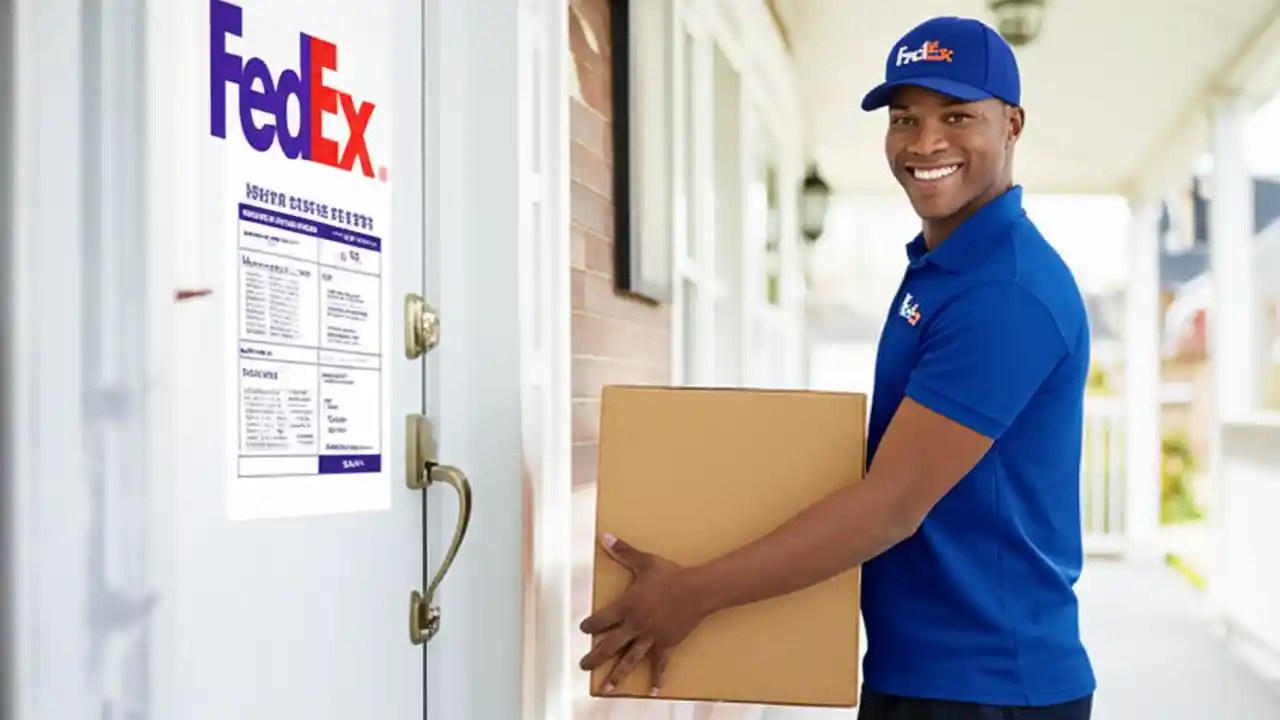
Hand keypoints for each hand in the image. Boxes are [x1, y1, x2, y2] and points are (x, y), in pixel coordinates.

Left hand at [578, 533, 710, 695]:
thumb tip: (604, 536)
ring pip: (629, 660)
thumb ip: (622, 552)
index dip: (589, 625)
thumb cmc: (669, 575)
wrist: (696, 590)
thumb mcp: (644, 562)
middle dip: (594, 657)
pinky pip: (660, 664)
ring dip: (616, 675)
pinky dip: (657, 678)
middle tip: (583, 666)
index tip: (583, 628)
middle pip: (609, 646)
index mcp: (626, 607)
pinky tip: (654, 691)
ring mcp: (650, 638)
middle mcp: (635, 626)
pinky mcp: (666, 645)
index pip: (601, 620)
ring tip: (605, 689)